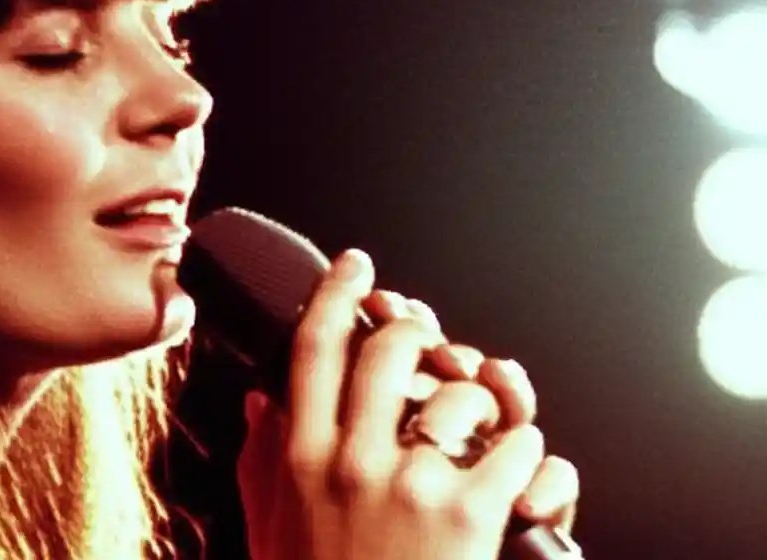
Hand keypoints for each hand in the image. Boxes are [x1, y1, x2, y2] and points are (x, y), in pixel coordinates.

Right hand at [235, 250, 578, 559]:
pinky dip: (533, 452)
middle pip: (391, 350)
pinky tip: (523, 470)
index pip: (315, 349)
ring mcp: (411, 484)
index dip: (337, 293)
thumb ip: (261, 459)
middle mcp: (351, 459)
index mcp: (299, 457)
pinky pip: (520, 446)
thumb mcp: (269, 528)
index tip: (357, 266)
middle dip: (418, 330)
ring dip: (483, 400)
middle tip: (430, 335)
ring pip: (462, 393)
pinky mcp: (471, 514)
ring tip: (483, 426)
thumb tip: (260, 398)